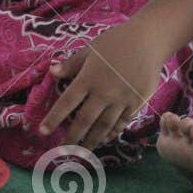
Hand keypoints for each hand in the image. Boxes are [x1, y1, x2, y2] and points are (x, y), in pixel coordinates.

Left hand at [40, 24, 166, 147]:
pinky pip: (122, 122)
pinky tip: (104, 140)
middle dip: (72, 138)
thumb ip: (71, 64)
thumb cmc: (116, 42)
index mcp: (88, 78)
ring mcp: (122, 99)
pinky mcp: (137, 102)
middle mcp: (104, 92)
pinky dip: (112, 133)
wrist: (149, 41)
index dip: (53, 119)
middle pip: (84, 121)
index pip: (66, 103)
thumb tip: (51, 72)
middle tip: (62, 151)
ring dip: (91, 140)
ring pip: (104, 126)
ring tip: (82, 152)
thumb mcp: (90, 50)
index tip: (43, 131)